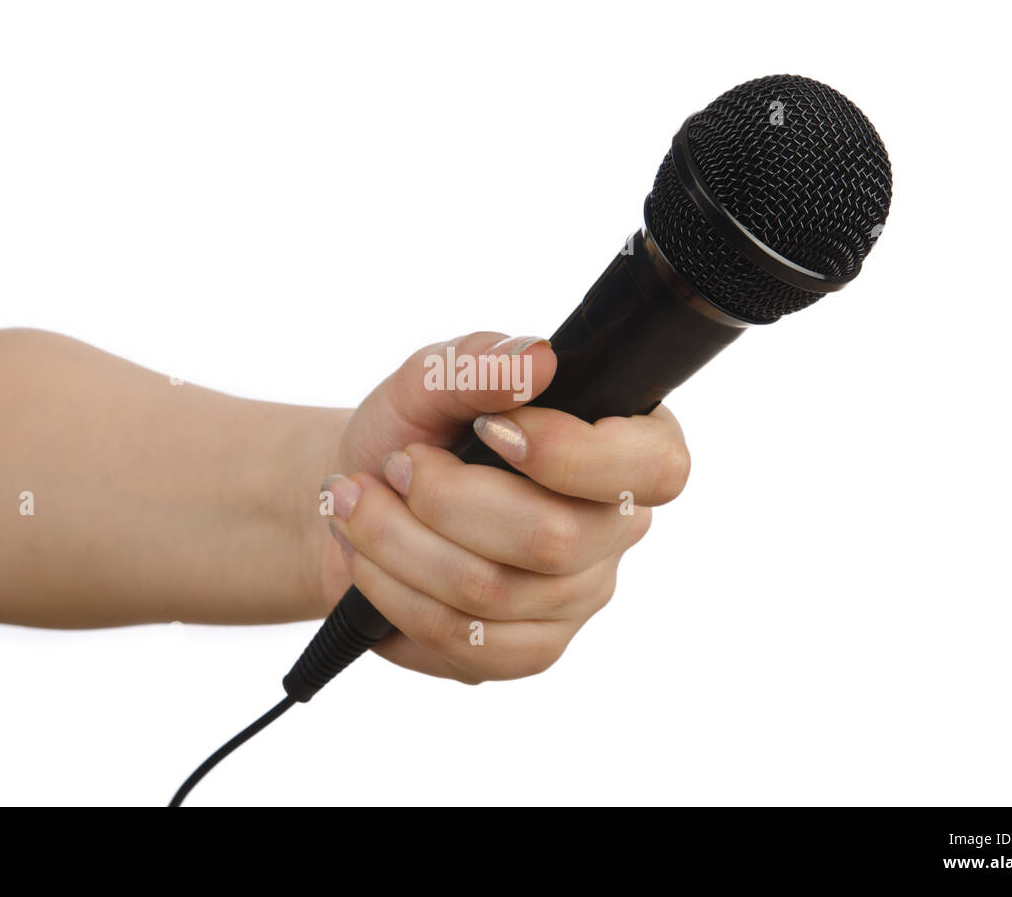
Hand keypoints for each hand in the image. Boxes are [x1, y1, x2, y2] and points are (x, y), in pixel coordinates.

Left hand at [317, 331, 689, 682]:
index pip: (654, 468)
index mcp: (627, 445)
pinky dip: (395, 594)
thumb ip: (477, 363)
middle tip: (394, 465)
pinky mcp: (530, 650)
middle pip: (554, 540)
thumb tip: (536, 360)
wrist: (366, 494)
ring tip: (356, 503)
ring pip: (494, 593)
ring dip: (399, 544)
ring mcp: (578, 598)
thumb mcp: (431, 379)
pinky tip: (368, 558)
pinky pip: (465, 641)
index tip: (487, 432)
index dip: (569, 455)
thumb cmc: (415, 429)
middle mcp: (616, 527)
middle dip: (445, 500)